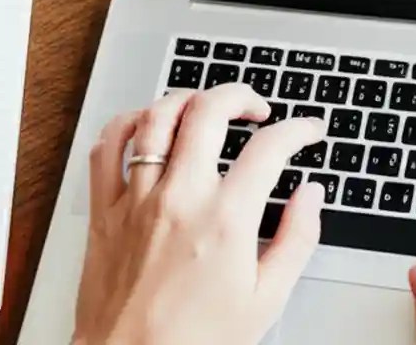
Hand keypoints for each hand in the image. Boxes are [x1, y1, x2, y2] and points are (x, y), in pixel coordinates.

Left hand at [73, 84, 326, 344]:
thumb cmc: (193, 344)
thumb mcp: (266, 299)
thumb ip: (297, 239)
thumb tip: (311, 196)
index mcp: (225, 219)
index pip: (270, 148)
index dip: (298, 130)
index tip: (307, 131)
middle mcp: (179, 198)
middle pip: (209, 111)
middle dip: (241, 96)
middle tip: (257, 108)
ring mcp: (137, 200)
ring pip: (156, 118)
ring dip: (187, 99)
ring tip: (206, 106)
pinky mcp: (104, 212)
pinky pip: (107, 149)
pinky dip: (127, 124)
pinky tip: (145, 125)